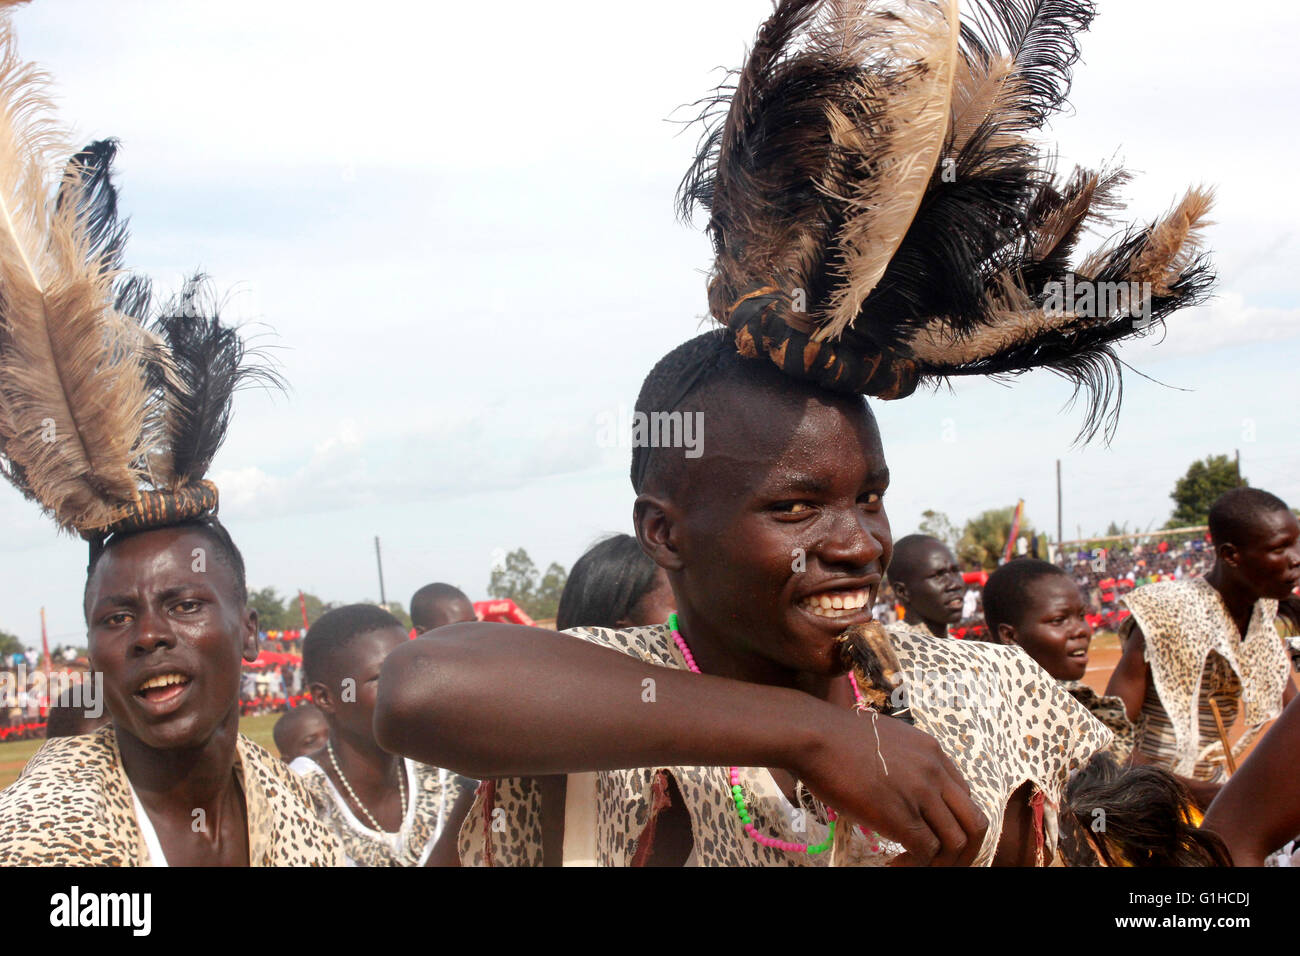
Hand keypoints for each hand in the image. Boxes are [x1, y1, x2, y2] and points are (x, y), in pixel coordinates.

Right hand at [795, 706, 987, 865]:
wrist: (814, 735)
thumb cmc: (836, 736)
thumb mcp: (885, 737)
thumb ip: (902, 760)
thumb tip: (896, 785)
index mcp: (933, 752)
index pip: (965, 796)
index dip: (952, 821)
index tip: (930, 832)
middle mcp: (935, 772)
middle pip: (974, 823)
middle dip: (962, 850)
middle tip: (937, 861)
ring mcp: (920, 793)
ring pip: (955, 843)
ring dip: (939, 862)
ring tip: (911, 864)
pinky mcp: (900, 815)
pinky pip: (926, 852)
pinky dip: (914, 865)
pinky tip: (893, 864)